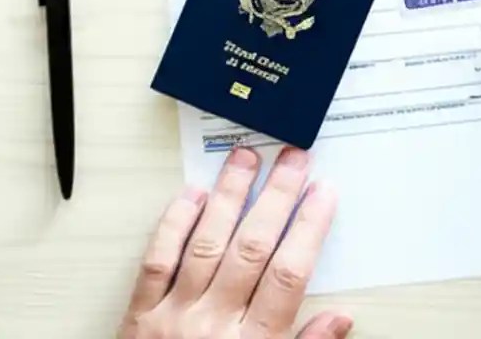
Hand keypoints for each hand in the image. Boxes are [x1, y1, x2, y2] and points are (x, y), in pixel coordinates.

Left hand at [118, 147, 350, 338]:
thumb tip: (340, 319)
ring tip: (246, 159)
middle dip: (277, 198)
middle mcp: (213, 326)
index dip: (309, 228)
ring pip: (207, 243)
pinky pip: (157, 260)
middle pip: (252, 248)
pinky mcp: (139, 316)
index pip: (289, 274)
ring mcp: (173, 318)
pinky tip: (192, 194)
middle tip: (293, 160)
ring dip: (230, 196)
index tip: (324, 194)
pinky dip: (174, 224)